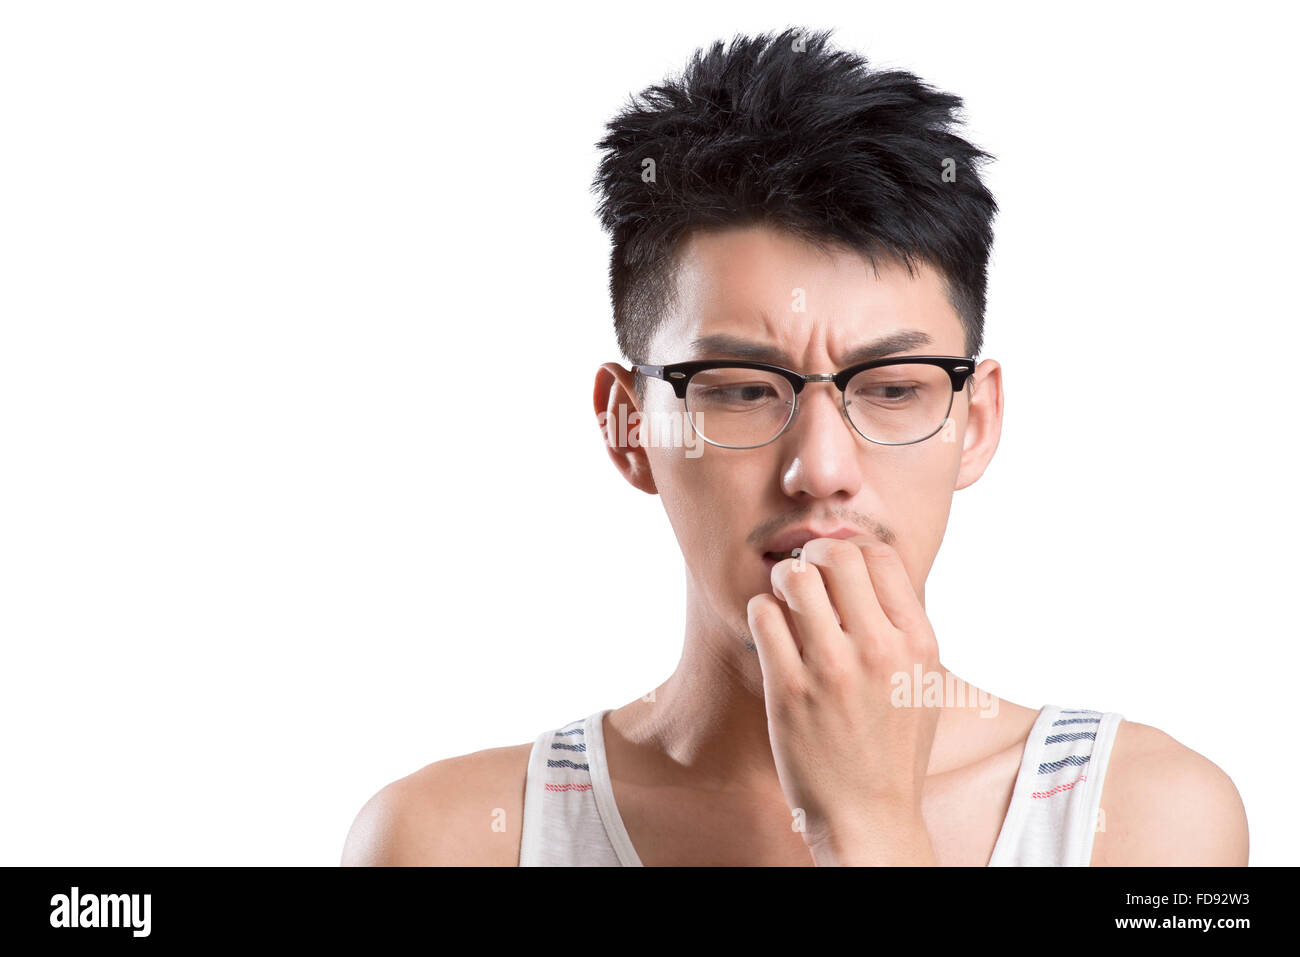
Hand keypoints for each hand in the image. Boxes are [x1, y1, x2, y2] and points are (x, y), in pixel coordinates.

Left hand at [746, 535, 940, 865]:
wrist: (868, 816)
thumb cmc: (892, 747)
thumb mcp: (922, 681)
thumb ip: (901, 627)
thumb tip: (867, 572)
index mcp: (918, 642)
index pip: (880, 555)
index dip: (851, 552)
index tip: (836, 573)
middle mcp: (879, 649)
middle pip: (836, 554)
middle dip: (811, 557)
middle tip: (802, 579)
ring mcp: (833, 668)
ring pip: (794, 577)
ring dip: (781, 581)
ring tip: (783, 603)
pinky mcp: (790, 689)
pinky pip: (763, 615)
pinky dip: (761, 614)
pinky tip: (771, 634)